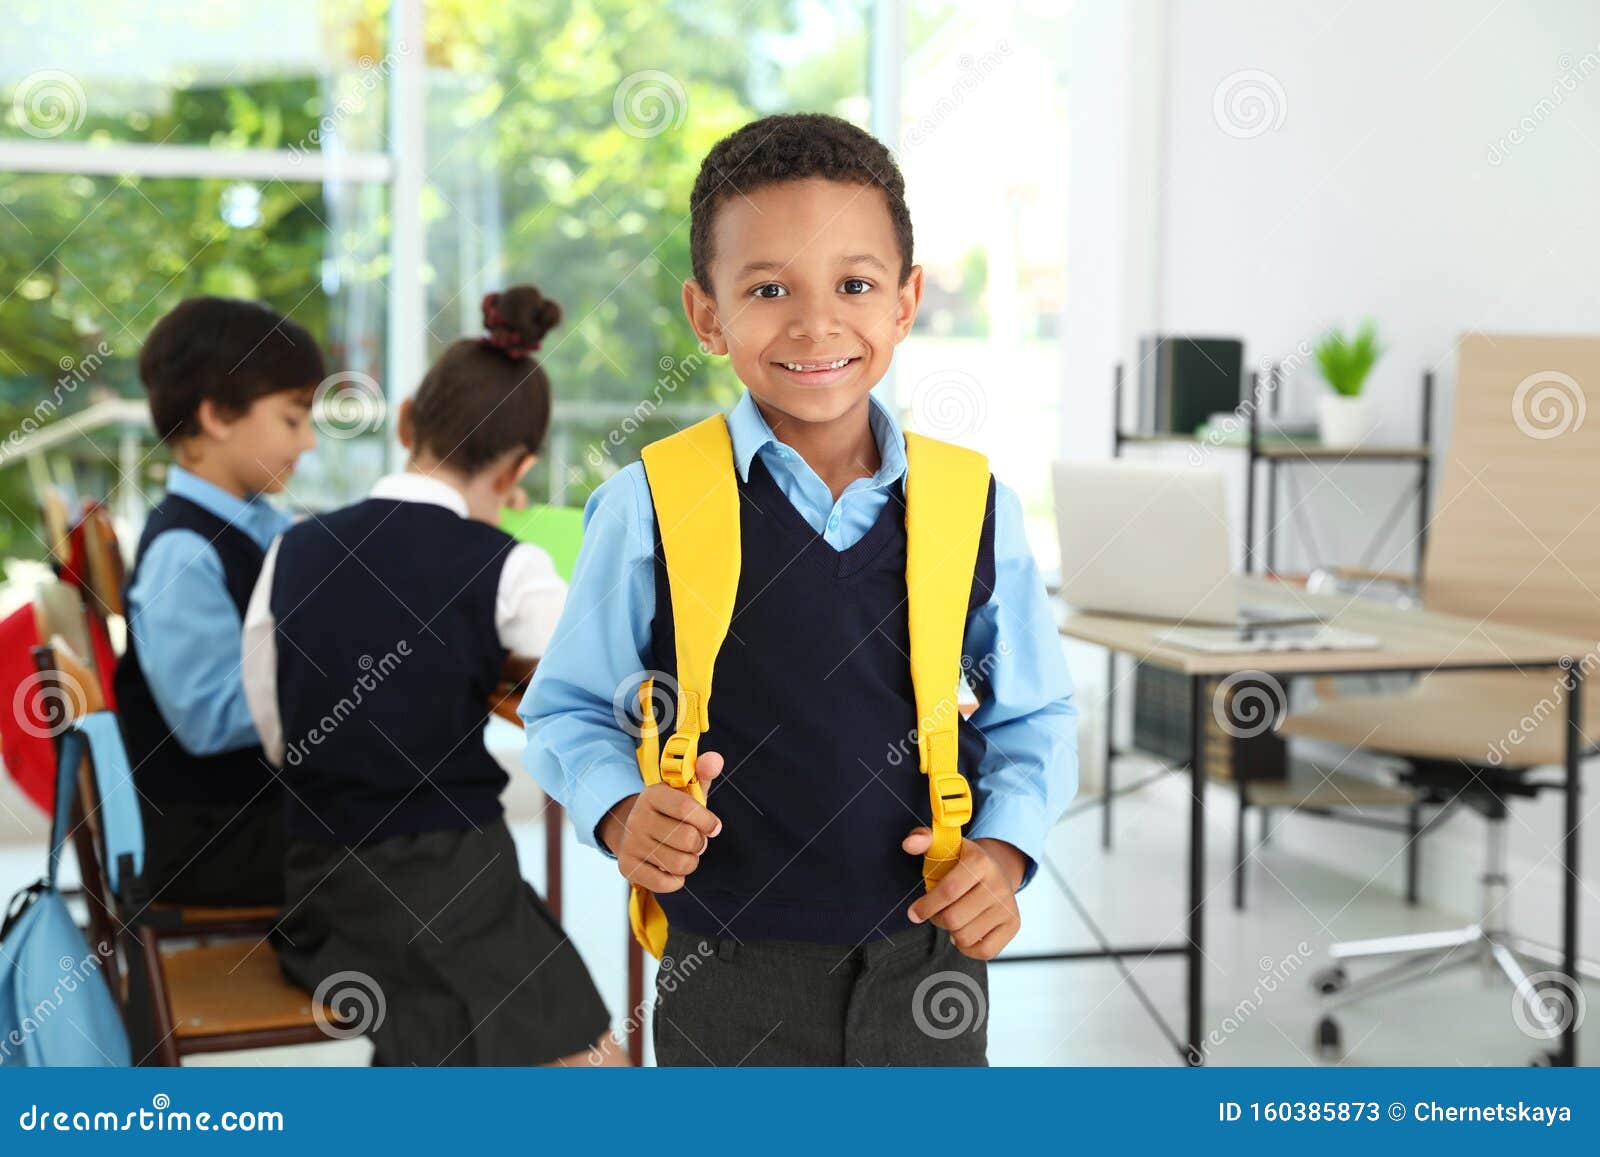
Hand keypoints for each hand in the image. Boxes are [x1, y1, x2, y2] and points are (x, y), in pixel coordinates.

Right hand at [600, 752, 722, 892]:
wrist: (632, 829)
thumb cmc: (669, 810)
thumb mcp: (684, 789)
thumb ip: (702, 772)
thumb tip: (716, 759)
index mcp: (653, 794)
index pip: (687, 808)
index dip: (707, 821)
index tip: (714, 826)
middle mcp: (638, 818)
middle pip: (688, 839)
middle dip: (700, 843)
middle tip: (695, 840)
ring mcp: (631, 843)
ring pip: (680, 863)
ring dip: (691, 862)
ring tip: (685, 853)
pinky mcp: (628, 867)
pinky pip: (667, 883)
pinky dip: (677, 879)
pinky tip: (671, 867)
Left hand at [902, 831, 1024, 960]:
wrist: (997, 867)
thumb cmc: (961, 860)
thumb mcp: (944, 845)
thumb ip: (922, 839)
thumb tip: (908, 845)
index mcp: (979, 862)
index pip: (948, 891)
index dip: (926, 906)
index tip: (913, 912)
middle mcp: (998, 884)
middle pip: (954, 918)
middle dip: (936, 919)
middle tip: (935, 913)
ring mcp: (1008, 906)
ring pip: (965, 937)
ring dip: (951, 932)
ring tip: (952, 919)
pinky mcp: (1013, 924)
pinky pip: (984, 951)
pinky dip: (968, 948)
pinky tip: (963, 933)